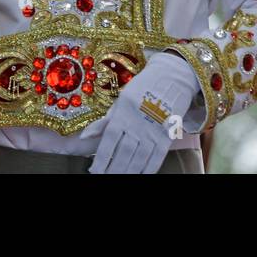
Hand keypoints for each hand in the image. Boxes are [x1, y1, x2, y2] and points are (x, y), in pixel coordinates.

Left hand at [82, 51, 201, 173]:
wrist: (171, 77)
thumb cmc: (142, 89)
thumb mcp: (121, 100)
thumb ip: (104, 121)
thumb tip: (84, 137)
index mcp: (124, 112)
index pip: (110, 140)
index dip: (102, 157)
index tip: (94, 170)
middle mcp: (138, 122)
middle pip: (124, 152)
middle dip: (113, 169)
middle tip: (104, 177)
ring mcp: (154, 129)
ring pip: (139, 158)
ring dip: (128, 171)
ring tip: (119, 179)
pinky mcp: (167, 135)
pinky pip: (157, 157)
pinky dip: (148, 170)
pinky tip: (139, 176)